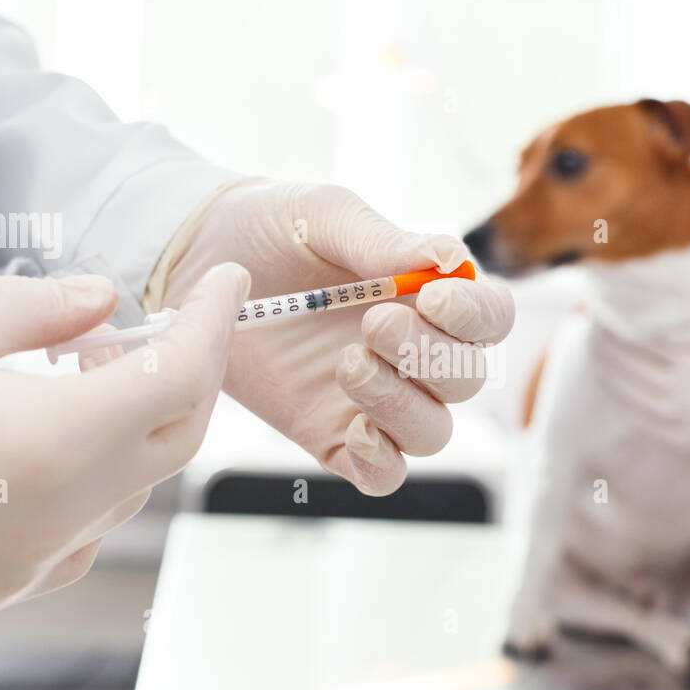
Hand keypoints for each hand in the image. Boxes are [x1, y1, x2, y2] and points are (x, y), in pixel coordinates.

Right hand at [0, 266, 248, 622]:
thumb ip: (39, 306)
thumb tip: (104, 302)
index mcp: (57, 440)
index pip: (182, 373)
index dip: (214, 319)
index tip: (229, 281)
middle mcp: (62, 515)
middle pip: (177, 437)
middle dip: (185, 372)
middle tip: (150, 324)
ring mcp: (31, 564)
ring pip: (134, 488)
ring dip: (133, 426)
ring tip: (80, 371)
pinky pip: (83, 534)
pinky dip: (93, 482)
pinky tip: (47, 444)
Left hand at [156, 179, 514, 494]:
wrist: (200, 263)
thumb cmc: (272, 228)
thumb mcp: (324, 215)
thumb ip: (381, 239)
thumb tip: (449, 260)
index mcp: (428, 295)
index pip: (490, 318)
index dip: (476, 316)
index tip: (432, 298)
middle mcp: (413, 353)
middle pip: (465, 379)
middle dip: (427, 356)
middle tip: (372, 324)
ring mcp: (376, 399)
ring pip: (433, 431)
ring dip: (402, 405)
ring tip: (348, 365)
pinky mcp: (333, 435)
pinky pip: (384, 474)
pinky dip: (382, 464)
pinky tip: (354, 432)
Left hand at [596, 320, 689, 457]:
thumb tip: (657, 327)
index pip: (648, 347)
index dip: (623, 332)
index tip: (604, 317)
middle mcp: (689, 401)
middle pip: (635, 373)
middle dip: (610, 352)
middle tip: (590, 333)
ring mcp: (687, 426)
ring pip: (635, 400)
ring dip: (612, 378)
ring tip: (595, 358)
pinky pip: (648, 425)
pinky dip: (628, 406)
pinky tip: (617, 391)